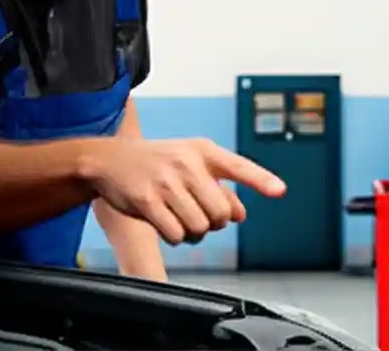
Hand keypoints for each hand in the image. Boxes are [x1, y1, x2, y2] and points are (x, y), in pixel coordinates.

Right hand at [80, 137, 286, 244]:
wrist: (108, 160)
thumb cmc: (155, 163)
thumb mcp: (188, 164)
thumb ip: (218, 186)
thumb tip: (240, 214)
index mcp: (202, 151)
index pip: (238, 166)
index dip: (261, 180)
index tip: (280, 191)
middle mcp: (186, 163)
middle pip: (221, 213)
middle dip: (214, 223)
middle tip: (197, 214)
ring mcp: (166, 182)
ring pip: (199, 227)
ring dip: (192, 232)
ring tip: (178, 217)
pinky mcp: (147, 200)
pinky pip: (176, 235)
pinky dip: (174, 237)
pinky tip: (163, 222)